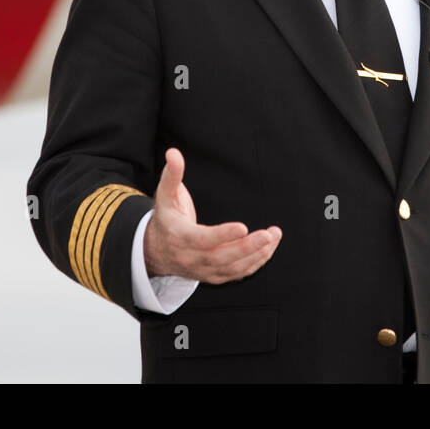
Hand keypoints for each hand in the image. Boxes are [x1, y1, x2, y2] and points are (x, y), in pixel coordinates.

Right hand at [143, 147, 281, 282]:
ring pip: (232, 268)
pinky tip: (268, 248)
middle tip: (268, 235)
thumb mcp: (165, 195)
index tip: (243, 227)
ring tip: (274, 236)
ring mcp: (203, 270)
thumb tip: (173, 152)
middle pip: (222, 257)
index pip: (202, 239)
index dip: (222, 235)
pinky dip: (255, 263)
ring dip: (256, 255)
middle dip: (247, 247)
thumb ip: (172, 174)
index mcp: (180, 237)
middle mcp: (191, 258)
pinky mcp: (213, 276)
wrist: (155, 251)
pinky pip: (237, 274)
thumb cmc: (166, 218)